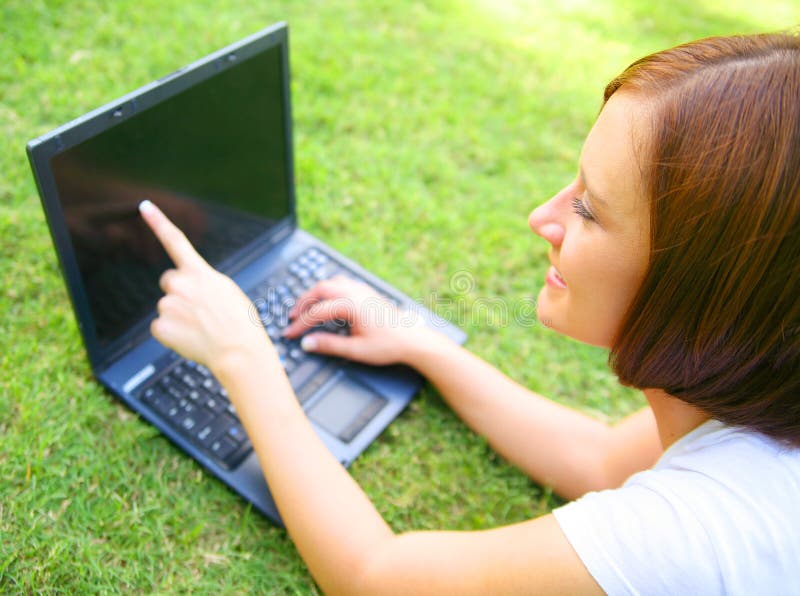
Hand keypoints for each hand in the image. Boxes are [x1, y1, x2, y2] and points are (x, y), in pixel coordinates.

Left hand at [138, 200, 273, 372]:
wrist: (238, 351)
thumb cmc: (240, 323)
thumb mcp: (227, 291)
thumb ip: (204, 282)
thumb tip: (187, 289)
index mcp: (200, 272)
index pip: (176, 241)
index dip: (158, 222)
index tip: (144, 206)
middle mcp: (180, 284)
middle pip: (169, 282)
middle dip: (179, 293)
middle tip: (201, 310)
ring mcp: (168, 304)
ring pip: (167, 307)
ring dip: (179, 317)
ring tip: (202, 329)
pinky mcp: (160, 326)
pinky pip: (161, 327)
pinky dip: (172, 334)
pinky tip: (190, 339)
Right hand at [282, 275, 428, 365]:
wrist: (412, 339)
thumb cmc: (389, 344)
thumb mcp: (356, 350)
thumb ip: (329, 345)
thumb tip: (307, 343)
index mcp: (351, 304)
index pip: (317, 312)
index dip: (300, 324)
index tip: (290, 334)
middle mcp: (355, 292)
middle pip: (319, 289)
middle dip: (303, 303)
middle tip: (293, 318)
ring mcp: (362, 289)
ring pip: (330, 283)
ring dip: (315, 294)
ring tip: (305, 309)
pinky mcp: (366, 292)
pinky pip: (341, 282)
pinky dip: (328, 290)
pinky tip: (326, 300)